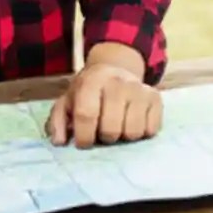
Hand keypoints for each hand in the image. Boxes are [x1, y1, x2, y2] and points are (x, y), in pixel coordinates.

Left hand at [47, 43, 161, 148]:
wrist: (116, 69)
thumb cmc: (88, 92)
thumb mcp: (67, 101)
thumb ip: (57, 121)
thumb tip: (59, 142)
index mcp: (92, 81)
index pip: (86, 115)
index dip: (84, 136)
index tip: (84, 143)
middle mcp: (118, 82)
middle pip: (111, 129)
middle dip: (104, 137)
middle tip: (102, 131)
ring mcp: (139, 89)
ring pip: (132, 132)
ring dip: (123, 136)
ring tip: (118, 126)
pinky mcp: (155, 98)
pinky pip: (150, 130)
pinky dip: (141, 132)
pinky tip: (133, 122)